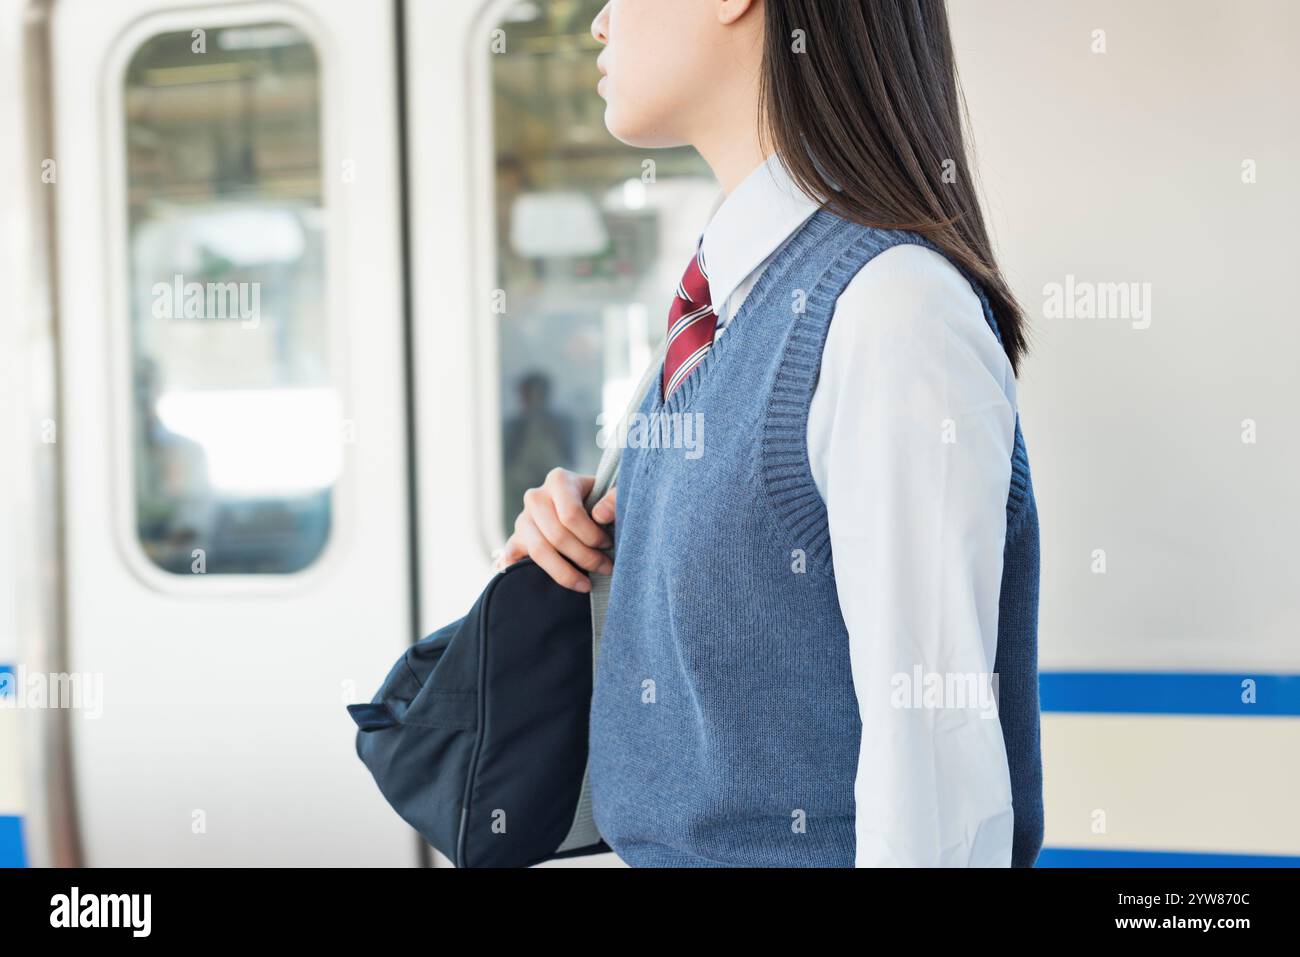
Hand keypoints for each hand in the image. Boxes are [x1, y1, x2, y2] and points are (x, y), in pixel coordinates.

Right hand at [496, 468, 616, 591]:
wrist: (586, 507)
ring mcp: (522, 519)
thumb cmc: (603, 502)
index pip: (570, 514)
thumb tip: (601, 516)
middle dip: (585, 557)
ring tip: (587, 584)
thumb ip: (615, 498)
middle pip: (556, 536)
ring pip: (538, 551)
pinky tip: (546, 586)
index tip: (608, 545)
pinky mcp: (515, 540)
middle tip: (606, 568)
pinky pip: (514, 560)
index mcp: (559, 480)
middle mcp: (536, 497)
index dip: (592, 535)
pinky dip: (526, 575)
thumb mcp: (615, 493)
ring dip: (565, 572)